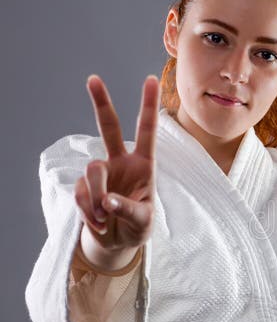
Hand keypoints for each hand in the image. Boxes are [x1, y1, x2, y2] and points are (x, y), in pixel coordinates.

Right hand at [74, 75, 158, 252]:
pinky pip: (80, 193)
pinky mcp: (83, 186)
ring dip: (97, 197)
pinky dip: (89, 211)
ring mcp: (101, 172)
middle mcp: (121, 162)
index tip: (151, 80)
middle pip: (109, 127)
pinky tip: (99, 223)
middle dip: (101, 103)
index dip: (148, 106)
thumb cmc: (138, 227)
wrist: (117, 242)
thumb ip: (129, 210)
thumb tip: (108, 201)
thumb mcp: (143, 221)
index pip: (147, 131)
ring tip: (106, 218)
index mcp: (144, 164)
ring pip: (92, 171)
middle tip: (93, 79)